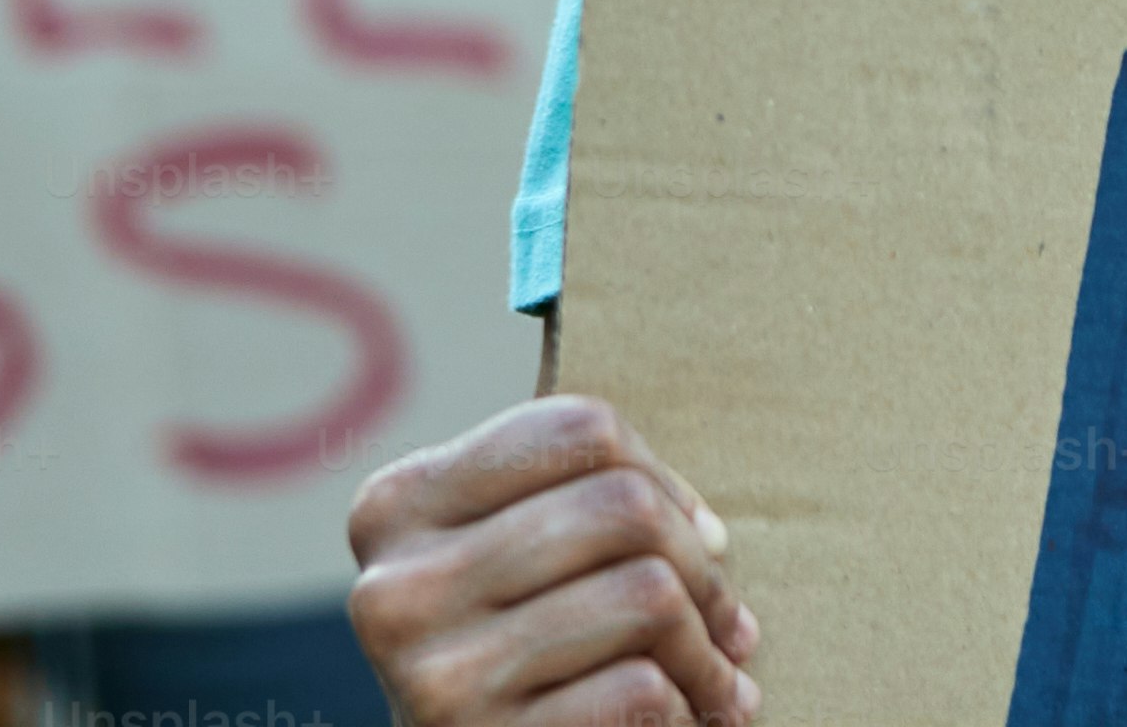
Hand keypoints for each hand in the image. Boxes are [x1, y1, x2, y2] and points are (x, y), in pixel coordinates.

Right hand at [346, 394, 757, 726]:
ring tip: (717, 683)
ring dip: (707, 649)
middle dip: (702, 568)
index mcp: (398, 507)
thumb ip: (585, 514)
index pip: (580, 429)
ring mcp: (436, 671)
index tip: (699, 540)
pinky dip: (683, 708)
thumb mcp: (511, 570)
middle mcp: (398, 584)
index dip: (663, 480)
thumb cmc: (510, 669)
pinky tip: (677, 723)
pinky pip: (641, 688)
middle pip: (622, 505)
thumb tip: (710, 538)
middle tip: (729, 626)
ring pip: (647, 594)